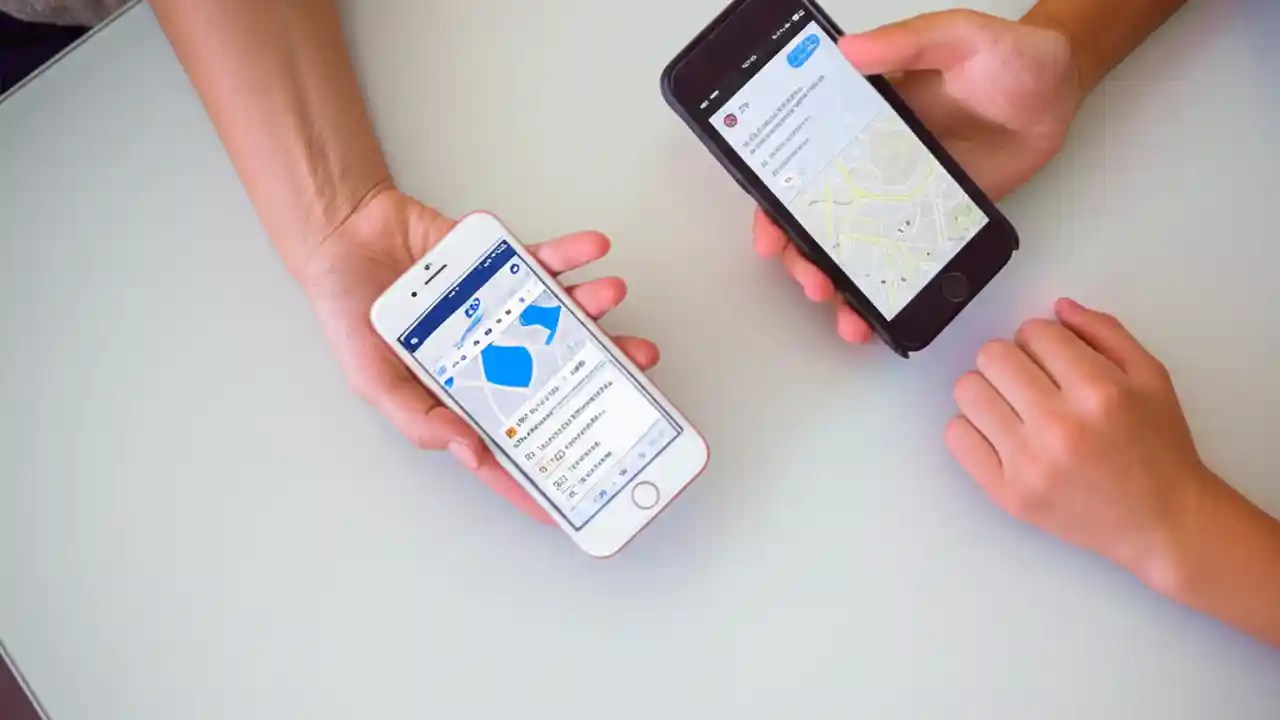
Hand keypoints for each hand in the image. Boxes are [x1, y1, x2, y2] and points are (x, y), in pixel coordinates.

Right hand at [298, 187, 658, 522]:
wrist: (345, 237)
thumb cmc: (353, 314)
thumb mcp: (372, 381)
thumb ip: (418, 420)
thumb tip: (470, 452)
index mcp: (464, 394)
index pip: (513, 442)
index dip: (547, 469)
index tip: (589, 487)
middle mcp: (495, 355)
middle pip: (559, 371)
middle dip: (602, 368)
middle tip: (637, 366)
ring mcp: (504, 309)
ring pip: (563, 313)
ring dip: (596, 304)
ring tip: (612, 294)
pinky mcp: (503, 264)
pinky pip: (545, 259)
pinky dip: (573, 252)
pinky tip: (594, 248)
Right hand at [754, 10, 1080, 342]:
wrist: (1060, 92)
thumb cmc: (1009, 57)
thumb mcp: (956, 37)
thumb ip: (906, 42)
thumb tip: (849, 50)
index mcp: (857, 117)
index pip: (799, 162)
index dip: (775, 200)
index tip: (770, 230)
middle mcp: (869, 160)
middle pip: (816, 216)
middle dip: (803, 256)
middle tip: (811, 281)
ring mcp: (900, 194)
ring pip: (853, 246)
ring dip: (838, 283)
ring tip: (845, 314)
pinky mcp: (934, 218)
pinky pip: (901, 258)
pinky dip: (886, 292)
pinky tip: (877, 319)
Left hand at [945, 299, 1221, 589]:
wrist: (1162, 522)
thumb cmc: (1158, 450)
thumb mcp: (1151, 377)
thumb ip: (1105, 333)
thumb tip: (1058, 308)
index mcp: (1099, 391)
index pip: (1034, 332)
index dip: (1040, 338)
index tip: (1050, 356)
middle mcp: (1061, 426)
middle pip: (992, 356)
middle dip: (1010, 359)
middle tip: (1029, 379)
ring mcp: (1030, 463)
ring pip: (967, 391)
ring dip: (986, 390)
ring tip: (1013, 405)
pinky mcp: (1008, 493)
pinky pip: (956, 437)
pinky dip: (971, 427)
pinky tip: (1000, 432)